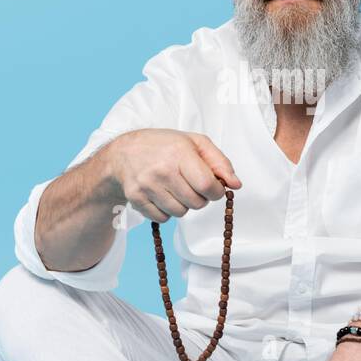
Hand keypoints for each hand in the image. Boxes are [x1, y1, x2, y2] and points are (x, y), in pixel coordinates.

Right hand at [109, 129, 241, 220]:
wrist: (124, 152)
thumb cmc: (165, 146)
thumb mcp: (195, 143)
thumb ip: (220, 162)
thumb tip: (235, 184)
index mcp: (179, 153)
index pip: (207, 186)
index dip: (217, 191)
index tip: (214, 186)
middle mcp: (162, 171)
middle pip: (197, 203)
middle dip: (201, 197)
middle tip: (192, 184)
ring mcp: (147, 186)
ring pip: (181, 213)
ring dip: (184, 204)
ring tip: (176, 188)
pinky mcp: (136, 199)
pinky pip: (163, 218)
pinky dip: (167, 210)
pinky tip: (162, 195)